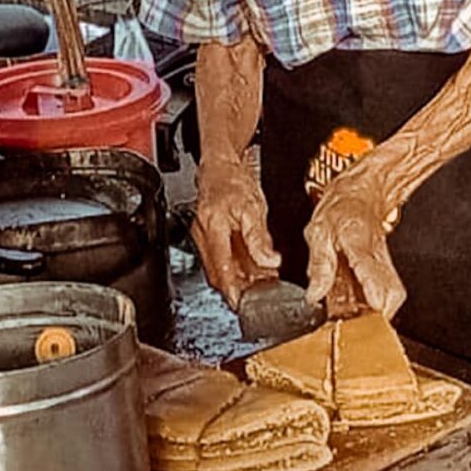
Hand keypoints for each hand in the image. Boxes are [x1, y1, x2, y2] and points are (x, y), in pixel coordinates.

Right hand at [193, 156, 280, 308]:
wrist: (220, 165)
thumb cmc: (232, 180)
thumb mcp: (252, 206)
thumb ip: (259, 237)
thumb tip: (269, 261)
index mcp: (212, 228)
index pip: (220, 269)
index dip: (233, 291)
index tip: (245, 305)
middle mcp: (202, 235)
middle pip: (218, 274)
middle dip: (239, 288)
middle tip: (260, 296)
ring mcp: (202, 236)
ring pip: (219, 268)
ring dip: (239, 278)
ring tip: (261, 284)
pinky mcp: (206, 236)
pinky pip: (219, 258)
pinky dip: (235, 267)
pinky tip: (251, 269)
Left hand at [303, 155, 405, 319]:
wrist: (365, 192)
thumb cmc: (342, 208)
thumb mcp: (319, 231)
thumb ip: (319, 264)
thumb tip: (314, 294)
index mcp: (360, 244)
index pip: (372, 273)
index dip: (370, 296)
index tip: (364, 314)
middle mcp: (379, 257)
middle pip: (392, 296)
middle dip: (375, 317)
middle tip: (353, 326)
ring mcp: (387, 265)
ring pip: (393, 298)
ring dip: (374, 313)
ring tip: (352, 318)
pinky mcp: (387, 270)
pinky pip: (388, 294)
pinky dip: (374, 305)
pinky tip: (357, 306)